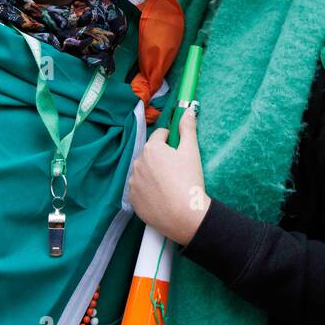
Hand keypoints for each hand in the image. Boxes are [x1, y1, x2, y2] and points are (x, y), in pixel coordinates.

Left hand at [126, 104, 210, 245]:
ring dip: (154, 174)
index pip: (160, 135)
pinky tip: (162, 197)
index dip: (172, 141)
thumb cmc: (189, 181)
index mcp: (151, 148)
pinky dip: (148, 190)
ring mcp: (133, 182)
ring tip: (170, 186)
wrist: (184, 216)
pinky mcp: (133, 199)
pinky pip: (140, 189)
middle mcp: (137, 162)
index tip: (180, 152)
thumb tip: (188, 109)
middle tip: (177, 171)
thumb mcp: (191, 151)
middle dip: (162, 158)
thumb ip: (188, 128)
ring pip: (144, 171)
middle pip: (151, 154)